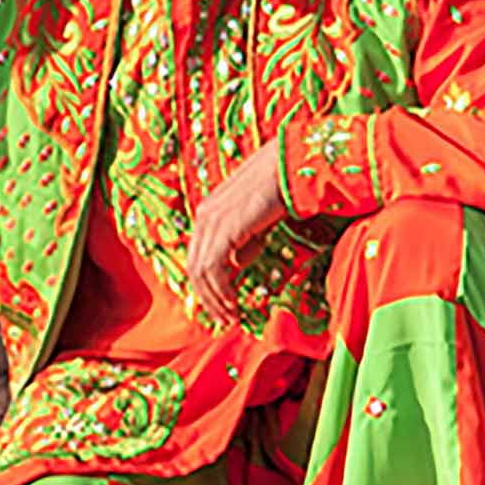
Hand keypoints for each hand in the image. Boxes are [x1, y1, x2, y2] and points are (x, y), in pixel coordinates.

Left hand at [184, 143, 290, 324]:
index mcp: (209, 211)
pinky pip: (215, 270)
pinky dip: (222, 291)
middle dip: (207, 297)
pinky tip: (234, 303)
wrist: (290, 165)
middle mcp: (204, 216)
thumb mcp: (258, 218)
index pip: (198, 254)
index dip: (207, 283)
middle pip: (194, 267)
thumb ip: (246, 239)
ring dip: (215, 299)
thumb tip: (238, 262)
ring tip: (230, 317)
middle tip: (224, 319)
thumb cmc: (281, 186)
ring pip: (201, 272)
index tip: (223, 303)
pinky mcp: (224, 230)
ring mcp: (212, 222)